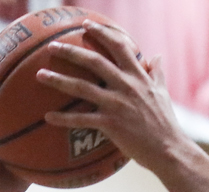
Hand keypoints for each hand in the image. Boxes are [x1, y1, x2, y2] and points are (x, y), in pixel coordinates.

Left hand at [35, 25, 183, 167]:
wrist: (169, 150)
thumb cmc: (166, 124)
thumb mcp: (163, 94)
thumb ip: (158, 73)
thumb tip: (157, 56)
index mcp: (138, 76)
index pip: (119, 46)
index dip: (102, 33)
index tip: (87, 24)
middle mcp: (126, 86)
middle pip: (94, 62)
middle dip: (71, 51)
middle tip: (52, 46)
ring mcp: (117, 104)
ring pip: (82, 87)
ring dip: (58, 80)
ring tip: (40, 75)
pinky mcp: (111, 124)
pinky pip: (82, 119)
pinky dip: (63, 119)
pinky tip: (47, 117)